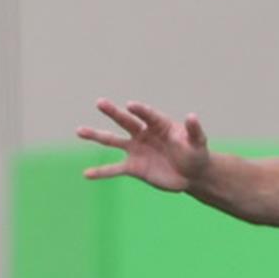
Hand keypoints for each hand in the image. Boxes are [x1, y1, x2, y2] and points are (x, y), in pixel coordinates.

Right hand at [77, 98, 212, 191]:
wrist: (192, 175)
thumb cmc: (195, 153)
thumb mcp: (198, 142)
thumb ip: (194, 130)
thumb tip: (192, 116)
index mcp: (159, 124)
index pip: (148, 115)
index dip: (140, 110)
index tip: (130, 105)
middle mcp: (143, 134)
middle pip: (126, 121)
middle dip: (113, 112)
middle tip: (100, 102)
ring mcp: (136, 150)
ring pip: (113, 141)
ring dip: (96, 136)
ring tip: (80, 131)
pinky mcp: (134, 167)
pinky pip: (114, 169)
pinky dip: (101, 172)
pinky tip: (86, 174)